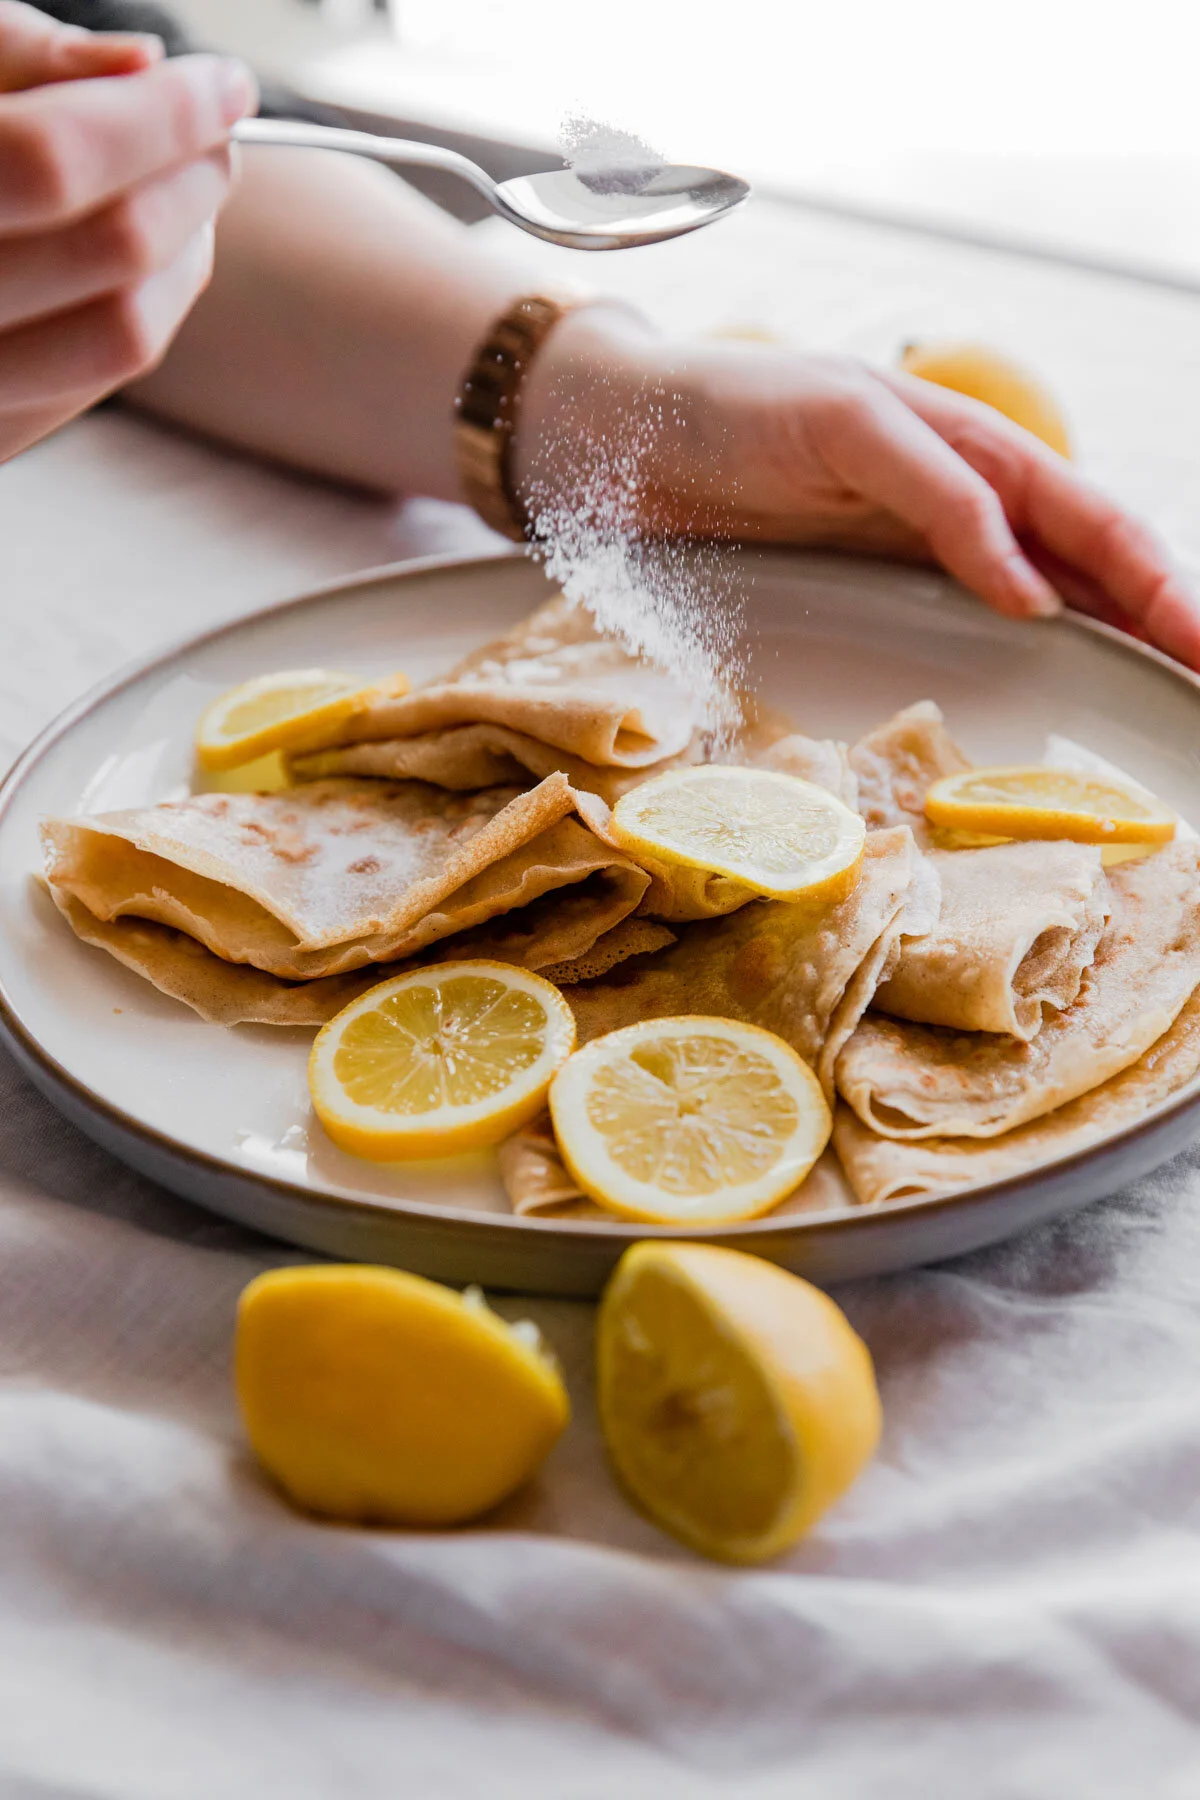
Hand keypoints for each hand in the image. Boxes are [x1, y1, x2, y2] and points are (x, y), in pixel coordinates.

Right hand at [0, 1, 255, 462]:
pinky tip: (140, 259)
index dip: (161, 118)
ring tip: (183, 194)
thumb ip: (28, 54)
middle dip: (191, 182)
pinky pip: (104, 382)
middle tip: (212, 140)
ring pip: (125, 334)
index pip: (55, 160)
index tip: (224, 87)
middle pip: (112, 250)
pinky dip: (148, 309)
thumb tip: (141, 65)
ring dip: (185, 255)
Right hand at [520, 311, 1199, 670]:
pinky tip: (1024, 596)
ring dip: (1114, 562)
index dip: (1142, 609)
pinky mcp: (843, 417)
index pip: (1074, 554)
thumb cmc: (728, 495)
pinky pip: (932, 482)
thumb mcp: (841, 562)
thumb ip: (919, 590)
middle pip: (1086, 521)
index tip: (1187, 673)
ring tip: (1173, 624)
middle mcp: (950, 458)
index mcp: (957, 498)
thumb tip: (1000, 647)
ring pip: (1037, 492)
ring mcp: (902, 430)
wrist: (620, 426)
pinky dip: (982, 537)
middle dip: (1160, 592)